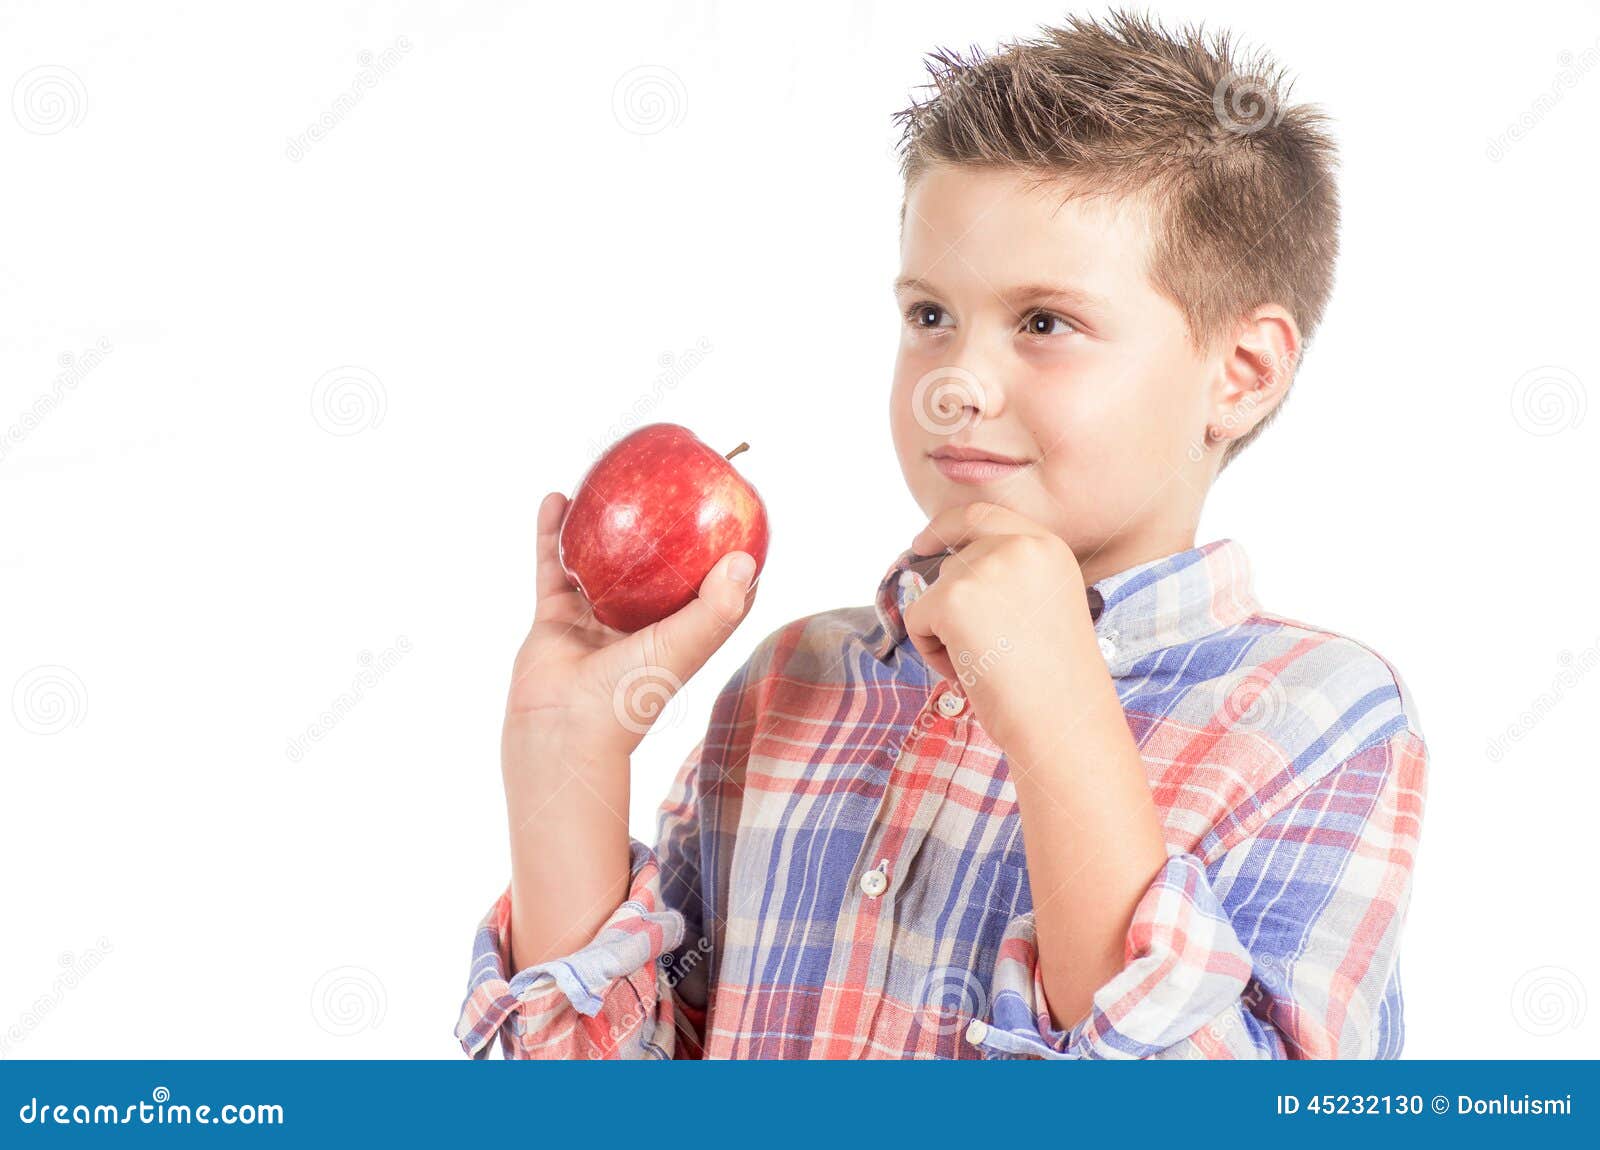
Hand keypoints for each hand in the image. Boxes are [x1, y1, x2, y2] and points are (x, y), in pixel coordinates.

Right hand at [504, 490, 760, 766]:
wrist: (560, 729)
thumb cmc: (629, 697)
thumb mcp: (682, 648)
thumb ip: (716, 608)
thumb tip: (745, 559)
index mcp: (680, 632)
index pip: (714, 587)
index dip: (727, 551)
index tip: (736, 511)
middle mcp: (642, 622)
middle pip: (656, 564)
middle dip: (662, 526)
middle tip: (669, 480)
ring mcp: (598, 617)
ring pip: (603, 558)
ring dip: (605, 523)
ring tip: (610, 481)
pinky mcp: (558, 616)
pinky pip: (555, 565)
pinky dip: (554, 533)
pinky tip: (557, 498)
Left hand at [901, 502, 1098, 754]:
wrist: (1063, 724)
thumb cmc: (1054, 684)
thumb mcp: (1042, 607)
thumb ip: (1006, 578)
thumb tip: (944, 572)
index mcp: (1047, 546)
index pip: (980, 514)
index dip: (945, 527)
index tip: (921, 542)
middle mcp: (1017, 545)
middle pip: (951, 559)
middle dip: (950, 603)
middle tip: (977, 650)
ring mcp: (983, 568)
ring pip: (934, 593)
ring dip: (947, 633)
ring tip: (989, 665)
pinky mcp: (952, 598)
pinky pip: (916, 619)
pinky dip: (932, 652)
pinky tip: (970, 672)